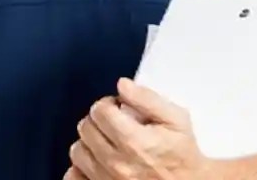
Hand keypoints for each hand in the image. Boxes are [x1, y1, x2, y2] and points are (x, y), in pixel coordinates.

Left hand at [65, 78, 215, 179]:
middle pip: (86, 128)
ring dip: (89, 142)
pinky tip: (97, 162)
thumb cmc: (182, 154)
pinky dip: (81, 168)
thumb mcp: (176, 120)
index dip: (108, 104)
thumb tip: (123, 85)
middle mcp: (117, 164)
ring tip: (107, 142)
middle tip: (115, 124)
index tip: (118, 108)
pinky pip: (74, 177)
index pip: (99, 110)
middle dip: (98, 120)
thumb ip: (148, 99)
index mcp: (134, 141)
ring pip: (77, 151)